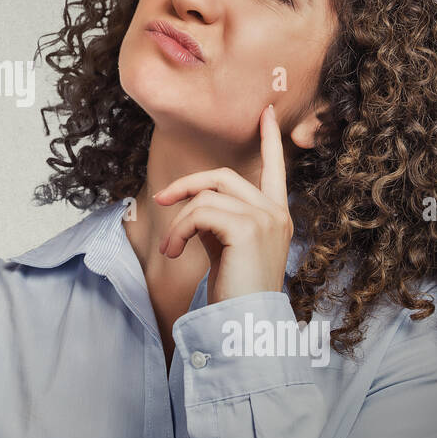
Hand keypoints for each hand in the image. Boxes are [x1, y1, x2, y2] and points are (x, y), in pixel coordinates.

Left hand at [152, 104, 294, 304]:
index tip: (265, 112)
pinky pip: (200, 212)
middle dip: (187, 184)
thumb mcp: (227, 246)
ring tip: (170, 247)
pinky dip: (179, 229)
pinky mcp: (248, 228)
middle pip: (224, 176)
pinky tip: (173, 251)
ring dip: (178, 220)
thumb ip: (219, 218)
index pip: (275, 170)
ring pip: (207, 196)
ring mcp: (265, 219)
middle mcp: (276, 213)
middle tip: (160, 198)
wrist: (244, 324)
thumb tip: (192, 199)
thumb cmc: (234, 290)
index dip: (269, 140)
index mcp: (276, 216)